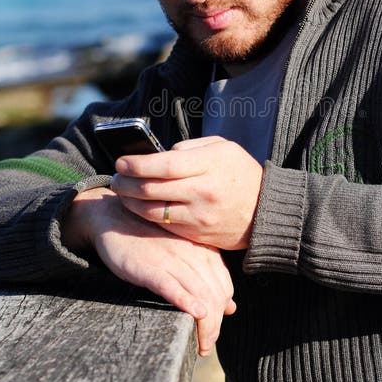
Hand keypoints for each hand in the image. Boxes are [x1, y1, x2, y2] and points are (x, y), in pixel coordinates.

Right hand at [61, 187, 235, 355]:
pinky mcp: (149, 267)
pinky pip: (172, 285)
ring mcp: (172, 259)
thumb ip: (206, 276)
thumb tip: (230, 307)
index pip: (224, 287)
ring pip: (200, 294)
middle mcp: (193, 253)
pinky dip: (186, 300)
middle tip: (205, 346)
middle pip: (215, 295)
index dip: (222, 312)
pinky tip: (195, 314)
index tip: (213, 330)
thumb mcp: (182, 253)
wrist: (114, 217)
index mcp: (203, 249)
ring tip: (201, 346)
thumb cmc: (149, 238)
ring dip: (205, 325)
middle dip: (215, 325)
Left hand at [110, 136, 262, 250]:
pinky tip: (139, 207)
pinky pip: (164, 226)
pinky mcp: (197, 235)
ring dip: (131, 201)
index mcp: (209, 166)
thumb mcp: (223, 148)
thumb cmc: (241, 173)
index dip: (137, 164)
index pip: (164, 165)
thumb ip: (190, 147)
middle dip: (127, 182)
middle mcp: (203, 192)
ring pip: (153, 211)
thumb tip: (161, 154)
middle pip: (152, 189)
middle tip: (116, 176)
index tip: (121, 161)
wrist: (266, 211)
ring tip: (122, 192)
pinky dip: (147, 216)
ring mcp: (199, 217)